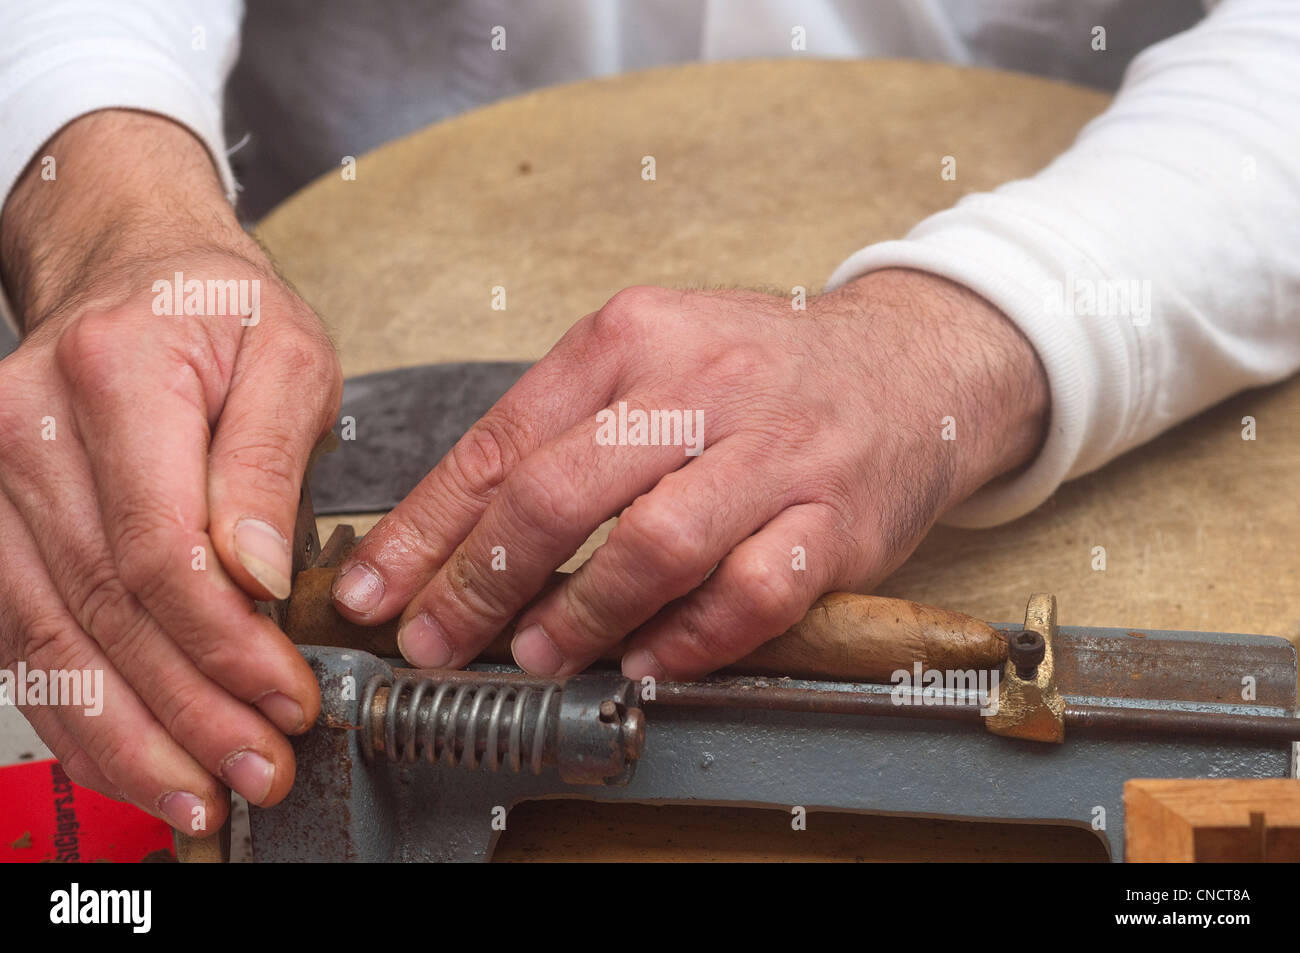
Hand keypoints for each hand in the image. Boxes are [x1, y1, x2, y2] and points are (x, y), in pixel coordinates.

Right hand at [0, 111, 340, 832]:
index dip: (224, 645)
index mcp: (114, 375)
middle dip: (187, 710)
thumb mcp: (291, 356)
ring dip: (126, 735)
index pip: (160, 549)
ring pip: (49, 640)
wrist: (137, 275)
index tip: (285, 695)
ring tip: (195, 794)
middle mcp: (27, 429)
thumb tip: (256, 575)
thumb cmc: (219, 310)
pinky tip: (125, 756)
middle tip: (254, 770)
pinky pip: (20, 636)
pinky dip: (75, 709)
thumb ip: (273, 464)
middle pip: (105, 608)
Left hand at [333, 270, 1046, 678]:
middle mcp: (700, 383)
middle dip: (480, 580)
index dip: (426, 528)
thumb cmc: (763, 372)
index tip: (376, 587)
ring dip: (580, 615)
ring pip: (654, 543)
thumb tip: (456, 529)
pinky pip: (751, 590)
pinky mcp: (836, 515)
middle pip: (561, 491)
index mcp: (633, 336)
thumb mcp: (654, 359)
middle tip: (438, 639)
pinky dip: (691, 639)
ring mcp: (774, 450)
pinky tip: (651, 660)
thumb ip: (564, 429)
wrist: (912, 364)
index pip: (501, 440)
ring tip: (538, 654)